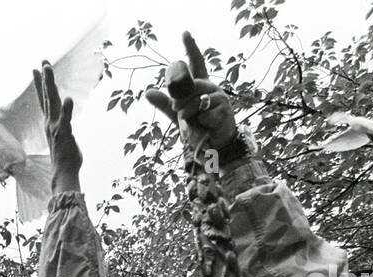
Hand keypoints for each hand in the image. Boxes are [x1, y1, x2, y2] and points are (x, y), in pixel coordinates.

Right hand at [32, 60, 81, 191]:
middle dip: (44, 79)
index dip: (40, 84)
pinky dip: (67, 109)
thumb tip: (61, 125)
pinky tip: (68, 98)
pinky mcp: (64, 134)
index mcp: (50, 122)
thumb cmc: (65, 158)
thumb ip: (62, 128)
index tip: (37, 69)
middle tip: (43, 62)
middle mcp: (51, 122)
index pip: (44, 99)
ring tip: (48, 70)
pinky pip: (65, 120)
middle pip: (47, 96)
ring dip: (50, 86)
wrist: (64, 173)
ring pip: (53, 103)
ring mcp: (56, 127)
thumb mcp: (62, 138)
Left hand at [144, 32, 238, 155]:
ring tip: (194, 121)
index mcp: (200, 85)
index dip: (191, 48)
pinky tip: (207, 126)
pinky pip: (205, 114)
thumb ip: (165, 103)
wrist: (214, 145)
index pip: (196, 62)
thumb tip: (147, 92)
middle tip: (179, 111)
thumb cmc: (197, 126)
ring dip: (189, 113)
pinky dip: (201, 123)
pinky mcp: (225, 110)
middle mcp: (211, 87)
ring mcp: (220, 98)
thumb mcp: (177, 115)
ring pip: (197, 100)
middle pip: (192, 84)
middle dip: (181, 100)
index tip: (184, 33)